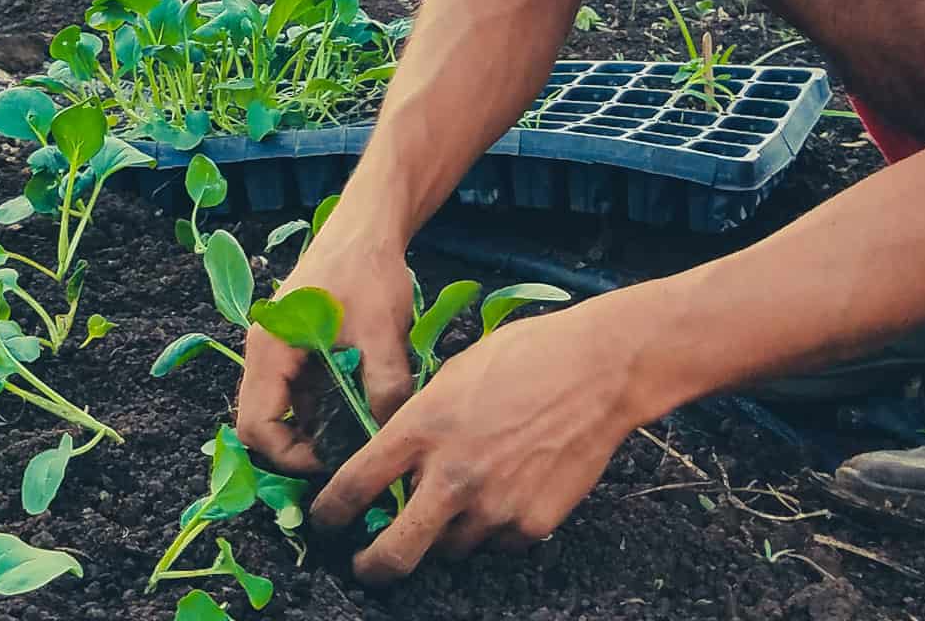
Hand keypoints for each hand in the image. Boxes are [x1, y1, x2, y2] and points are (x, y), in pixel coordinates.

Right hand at [233, 229, 415, 473]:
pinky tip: (360, 406)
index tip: (333, 460)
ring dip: (314, 428)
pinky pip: (300, 392)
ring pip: (284, 410)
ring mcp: (279, 351)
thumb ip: (385, 387)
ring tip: (357, 434)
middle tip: (345, 456)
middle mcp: (264, 354)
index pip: (256, 427)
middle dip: (301, 447)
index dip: (290, 456)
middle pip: (263, 423)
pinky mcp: (297, 347)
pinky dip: (324, 408)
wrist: (367, 224)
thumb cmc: (368, 270)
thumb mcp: (382, 332)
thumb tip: (387, 435)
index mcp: (269, 350)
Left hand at [310, 295, 639, 584]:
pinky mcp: (531, 524)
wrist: (598, 370)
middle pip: (394, 551)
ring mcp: (494, 506)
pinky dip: (493, 529)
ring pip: (450, 548)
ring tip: (464, 499)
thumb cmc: (525, 358)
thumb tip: (396, 462)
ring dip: (445, 534)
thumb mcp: (452, 375)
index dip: (330, 512)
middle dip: (372, 566)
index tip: (326, 520)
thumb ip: (418, 423)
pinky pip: (496, 543)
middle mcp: (452, 476)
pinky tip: (507, 491)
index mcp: (422, 430)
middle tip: (366, 566)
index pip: (354, 486)